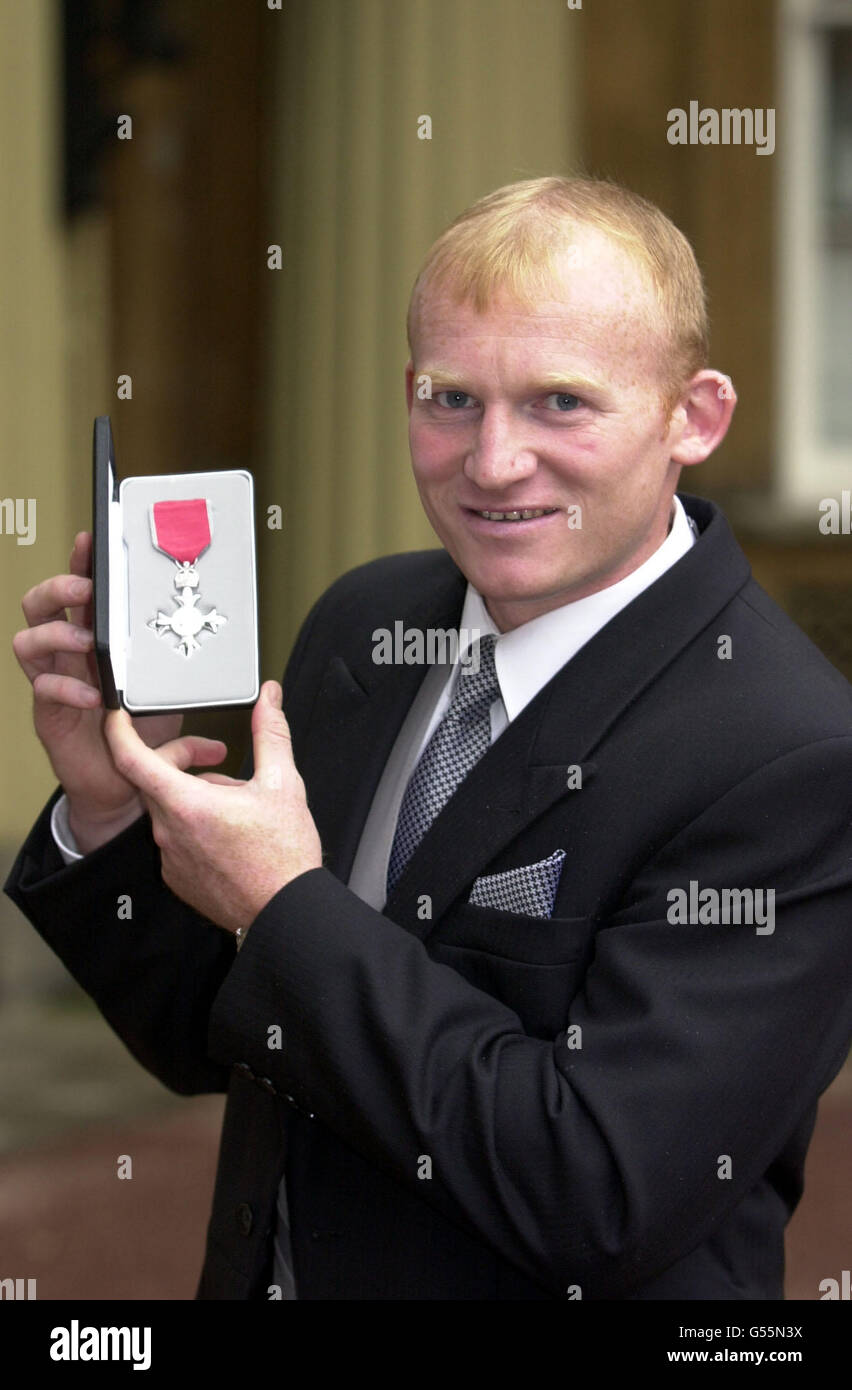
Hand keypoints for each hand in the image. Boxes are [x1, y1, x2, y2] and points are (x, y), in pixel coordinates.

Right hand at [13, 531, 226, 851]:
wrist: (121, 786)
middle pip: (42, 604)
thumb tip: (258, 693)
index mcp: (99, 639)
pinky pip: (43, 689)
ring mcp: (55, 681)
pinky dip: (64, 688)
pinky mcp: (48, 713)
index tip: (94, 541)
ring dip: (56, 634)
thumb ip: (202, 690)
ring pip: (29, 639)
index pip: (84, 591)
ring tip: (86, 641)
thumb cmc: (141, 733)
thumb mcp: (177, 701)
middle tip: (86, 590)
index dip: (84, 563)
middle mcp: (70, 655)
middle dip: (60, 588)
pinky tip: (92, 697)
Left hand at [104, 680, 322, 932]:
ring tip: (237, 804)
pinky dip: (195, 826)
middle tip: (215, 759)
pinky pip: (176, 839)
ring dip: (194, 796)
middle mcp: (169, 831)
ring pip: (170, 810)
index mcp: (187, 803)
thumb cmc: (284, 856)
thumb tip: (268, 699)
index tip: (119, 715)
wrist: (286, 912)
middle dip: (180, 761)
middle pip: (155, 780)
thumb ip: (270, 734)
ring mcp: (171, 858)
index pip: (132, 758)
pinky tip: (230, 833)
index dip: (120, 730)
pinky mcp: (177, 878)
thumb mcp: (283, 783)